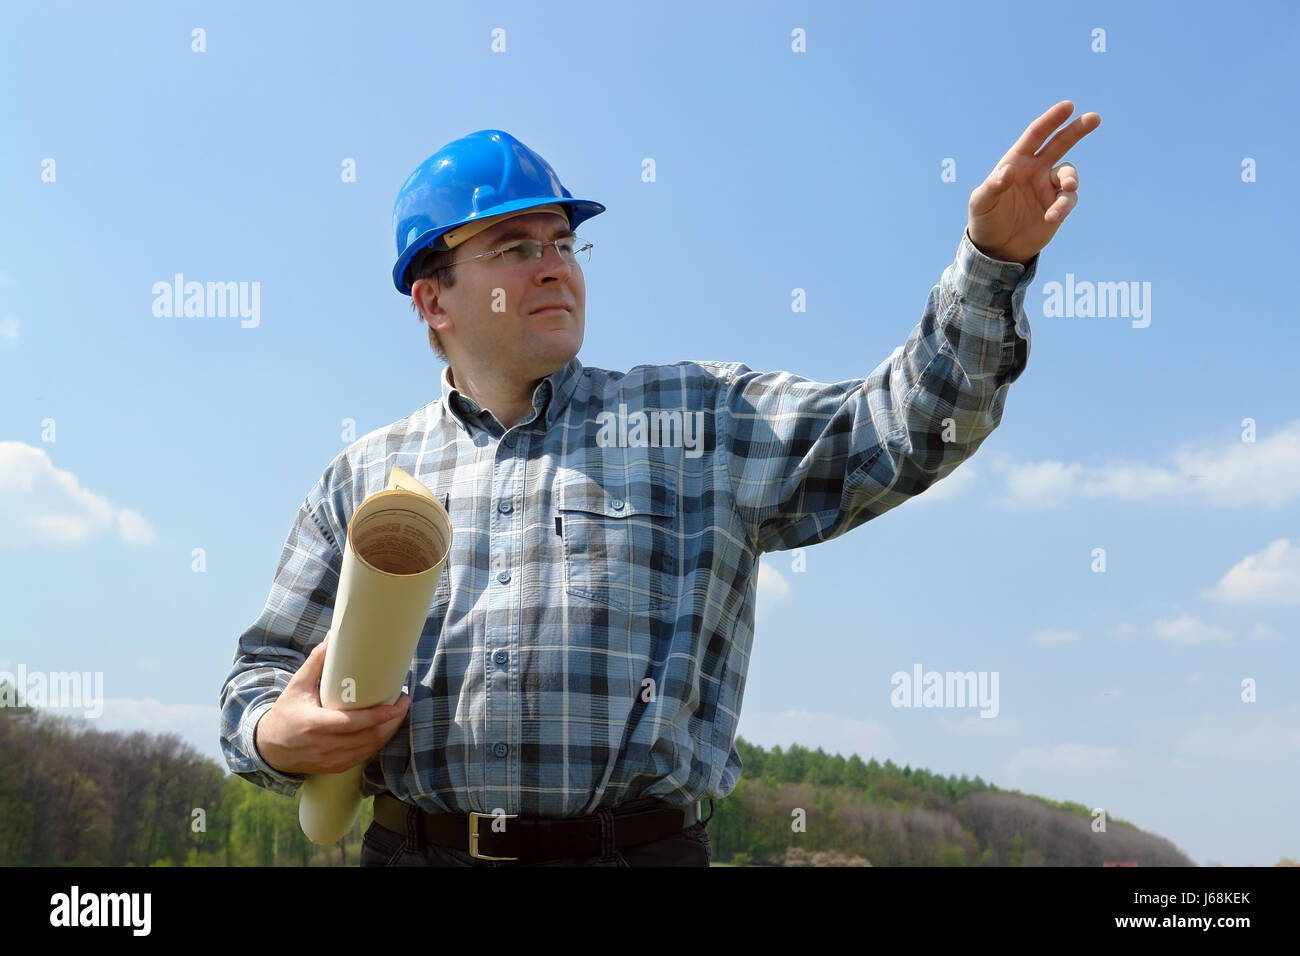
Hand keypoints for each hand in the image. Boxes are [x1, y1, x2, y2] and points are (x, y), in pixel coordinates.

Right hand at [254, 639, 411, 774]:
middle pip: (368, 737)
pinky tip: (384, 730)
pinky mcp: (334, 768)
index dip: (381, 715)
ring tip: (398, 714)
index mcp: (315, 725)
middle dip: (392, 722)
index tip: (398, 703)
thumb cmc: (285, 713)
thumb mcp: (297, 686)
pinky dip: (376, 744)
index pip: (354, 723)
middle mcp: (324, 746)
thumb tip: (332, 637)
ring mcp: (330, 760)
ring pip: (369, 749)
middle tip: (404, 704)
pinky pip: (362, 758)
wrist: (268, 748)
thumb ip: (316, 662)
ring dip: (388, 733)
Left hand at [967, 100, 1100, 264]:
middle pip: (1060, 144)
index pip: (1036, 135)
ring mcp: (1048, 187)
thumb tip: (1007, 171)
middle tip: (1094, 118)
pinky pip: (1068, 200)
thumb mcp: (981, 204)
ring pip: (1069, 174)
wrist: (996, 248)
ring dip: (1071, 178)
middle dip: (1077, 130)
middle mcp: (1036, 170)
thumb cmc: (984, 220)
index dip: (1051, 120)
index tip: (1068, 106)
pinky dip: (1064, 206)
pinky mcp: (1057, 206)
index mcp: (1017, 161)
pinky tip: (1052, 216)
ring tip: (1068, 186)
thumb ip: (992, 187)